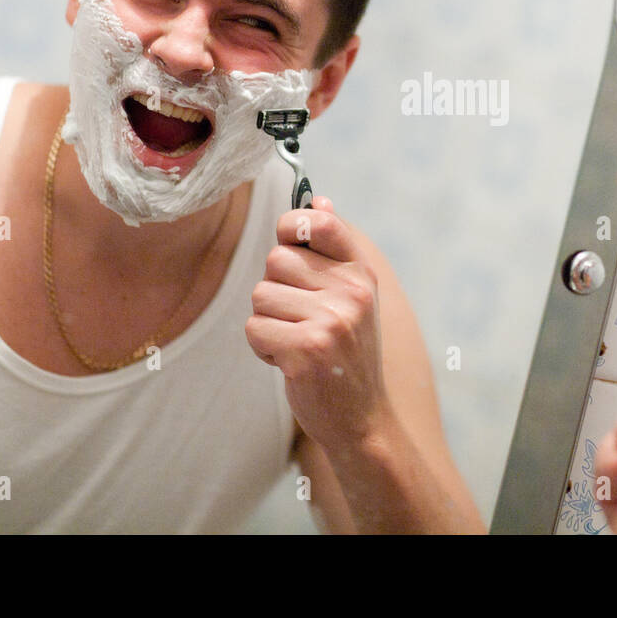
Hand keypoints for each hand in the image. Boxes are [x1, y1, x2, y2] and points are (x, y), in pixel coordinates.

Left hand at [245, 196, 392, 452]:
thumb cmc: (348, 352)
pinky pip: (254, 329)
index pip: (318, 222)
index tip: (292, 247)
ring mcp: (331, 320)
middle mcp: (352, 292)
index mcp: (361, 274)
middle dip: (275, 291)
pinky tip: (290, 361)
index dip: (292, 228)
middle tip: (299, 319)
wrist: (362, 418)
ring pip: (260, 295)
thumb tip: (319, 199)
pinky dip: (263, 348)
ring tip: (296, 342)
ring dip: (267, 322)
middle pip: (276, 260)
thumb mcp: (353, 297)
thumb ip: (334, 249)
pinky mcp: (307, 350)